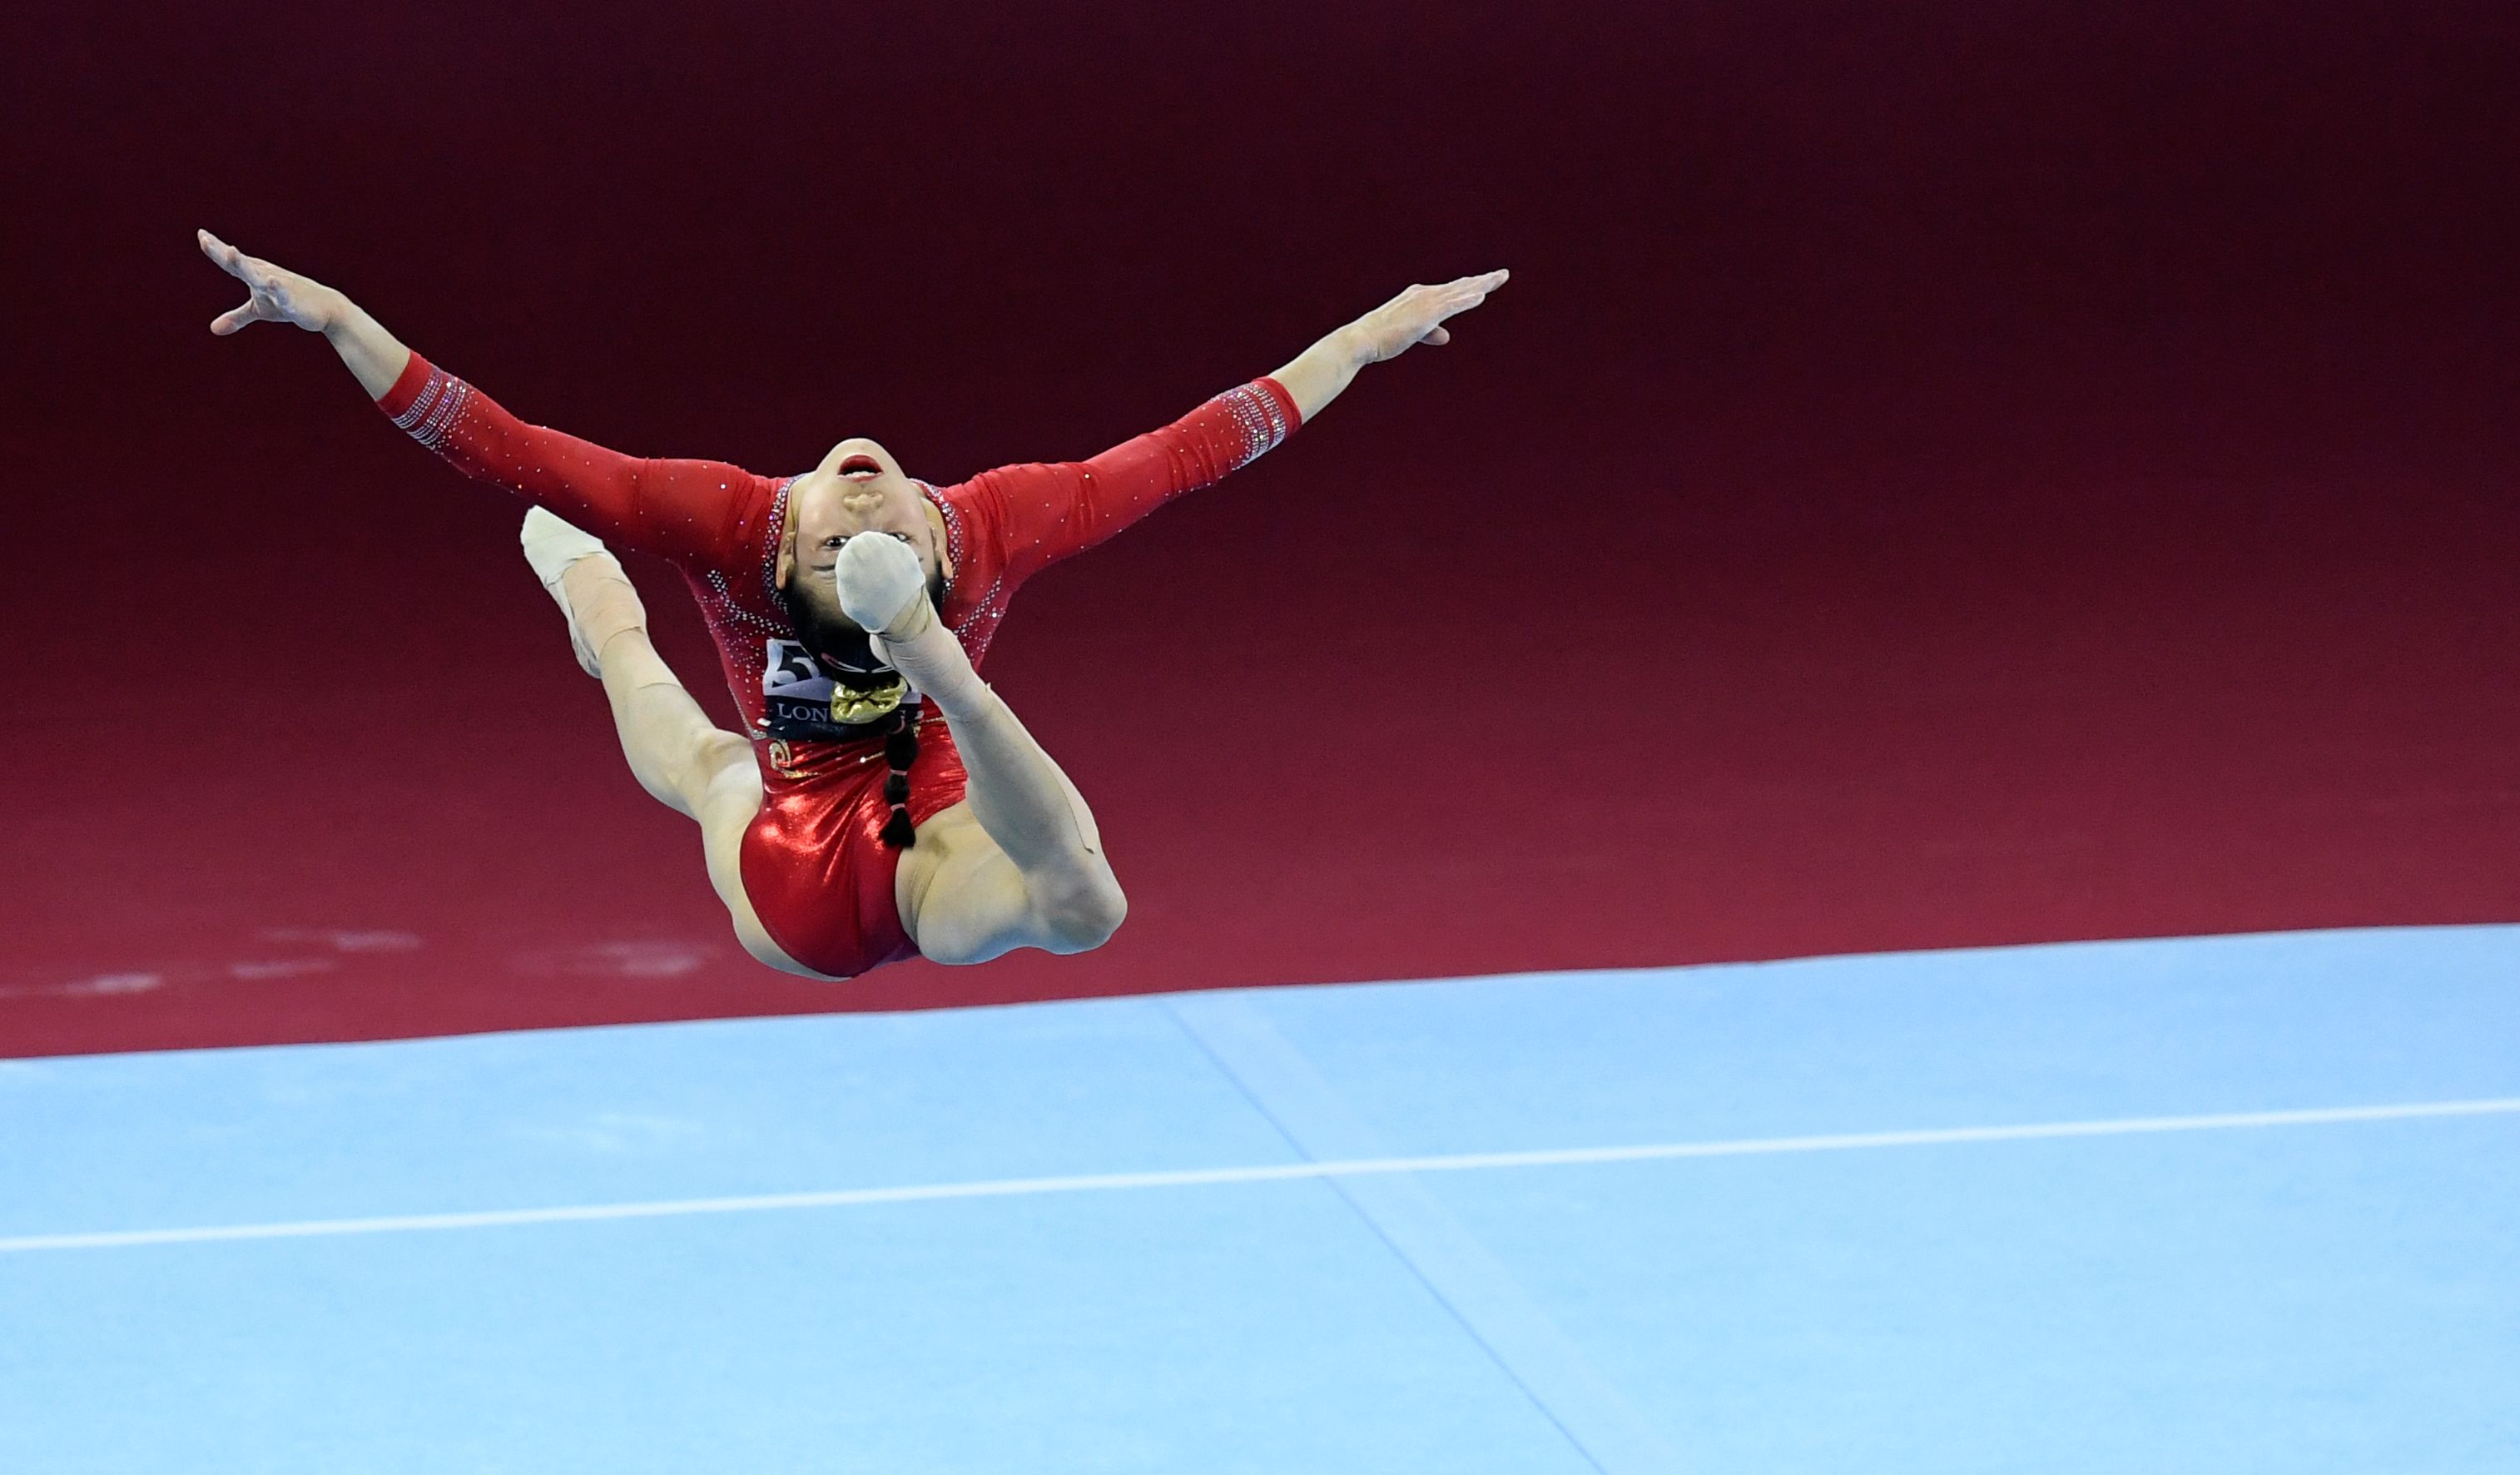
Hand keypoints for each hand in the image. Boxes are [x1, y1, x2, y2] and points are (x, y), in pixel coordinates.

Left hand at [198, 229, 342, 333]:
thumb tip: (213, 329)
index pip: (230, 262)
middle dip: (223, 253)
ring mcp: (279, 285)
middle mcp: (264, 275)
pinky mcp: (293, 300)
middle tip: (206, 240)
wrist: (326, 307)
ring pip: (257, 274)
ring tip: (232, 252)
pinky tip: (271, 281)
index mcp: (254, 274)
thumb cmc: (289, 304)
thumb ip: (236, 317)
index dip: (215, 249)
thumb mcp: (259, 310)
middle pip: (239, 264)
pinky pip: (284, 293)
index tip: (201, 235)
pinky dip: (277, 287)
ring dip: (244, 264)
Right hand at [1347, 269, 1509, 362]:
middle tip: (1503, 274)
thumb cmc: (1381, 338)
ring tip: (1500, 278)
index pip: (1451, 291)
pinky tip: (1481, 295)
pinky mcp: (1425, 315)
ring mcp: (1426, 303)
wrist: (1362, 339)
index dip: (1470, 287)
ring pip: (1460, 292)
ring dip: (1481, 285)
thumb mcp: (1411, 334)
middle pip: (1460, 286)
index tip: (1486, 283)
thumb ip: (1430, 332)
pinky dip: (1466, 300)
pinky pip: (1451, 306)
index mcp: (1420, 297)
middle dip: (1483, 281)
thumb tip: (1446, 337)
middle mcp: (1425, 295)